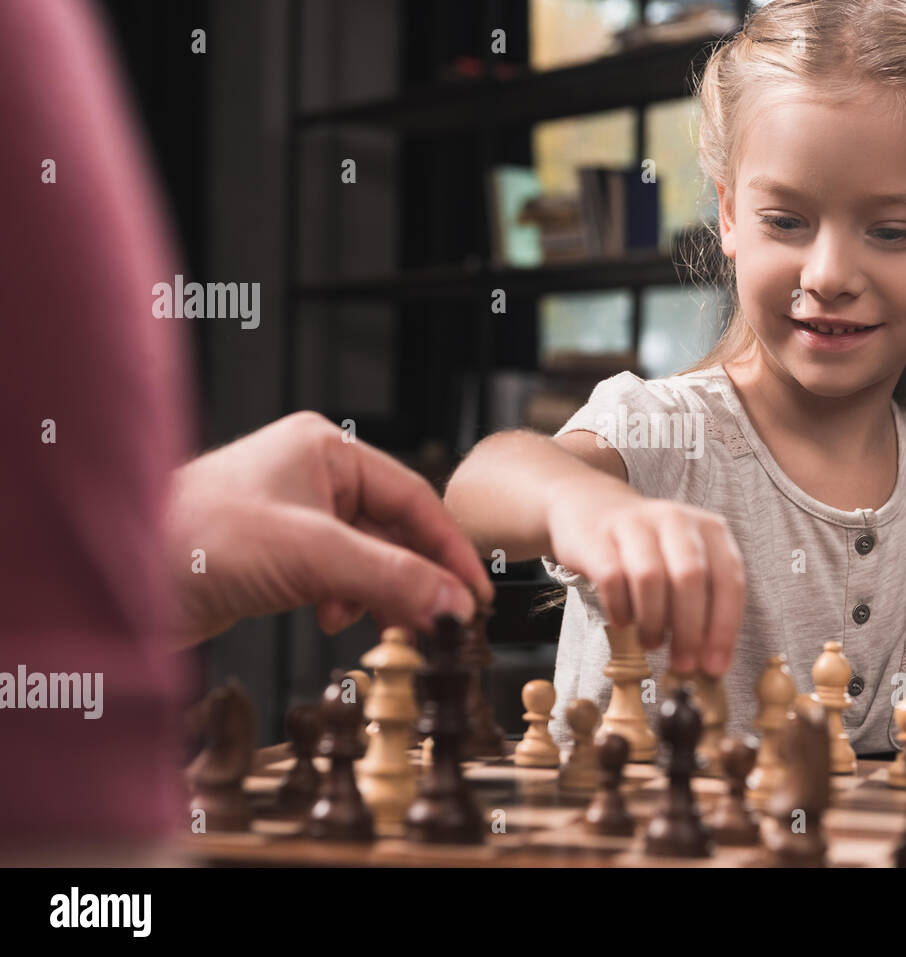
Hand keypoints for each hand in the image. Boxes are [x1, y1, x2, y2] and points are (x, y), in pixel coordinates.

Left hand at [166, 411, 492, 642]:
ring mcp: (293, 517)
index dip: (449, 549)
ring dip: (378, 594)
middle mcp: (312, 477)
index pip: (413, 498)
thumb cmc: (194, 537)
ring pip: (366, 558)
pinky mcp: (275, 556)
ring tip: (383, 624)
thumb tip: (452, 603)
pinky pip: (335, 578)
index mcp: (326, 450)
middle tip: (439, 620)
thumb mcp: (311, 554)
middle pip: (392, 530)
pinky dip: (344, 603)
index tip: (474, 594)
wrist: (115, 576)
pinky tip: (330, 619)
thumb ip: (390, 577)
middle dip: (413, 577)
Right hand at [546, 489, 744, 676]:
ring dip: (654, 622)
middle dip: (689, 630)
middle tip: (682, 663)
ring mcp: (636, 524)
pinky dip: (621, 609)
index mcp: (710, 529)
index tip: (714, 666)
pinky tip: (624, 621)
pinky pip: (612, 579)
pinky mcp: (600, 536)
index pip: (728, 580)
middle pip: (690, 578)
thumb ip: (703, 604)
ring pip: (651, 578)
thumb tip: (709, 663)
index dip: (724, 628)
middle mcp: (676, 520)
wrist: (592, 508)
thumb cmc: (648, 549)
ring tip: (652, 642)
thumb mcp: (686, 563)